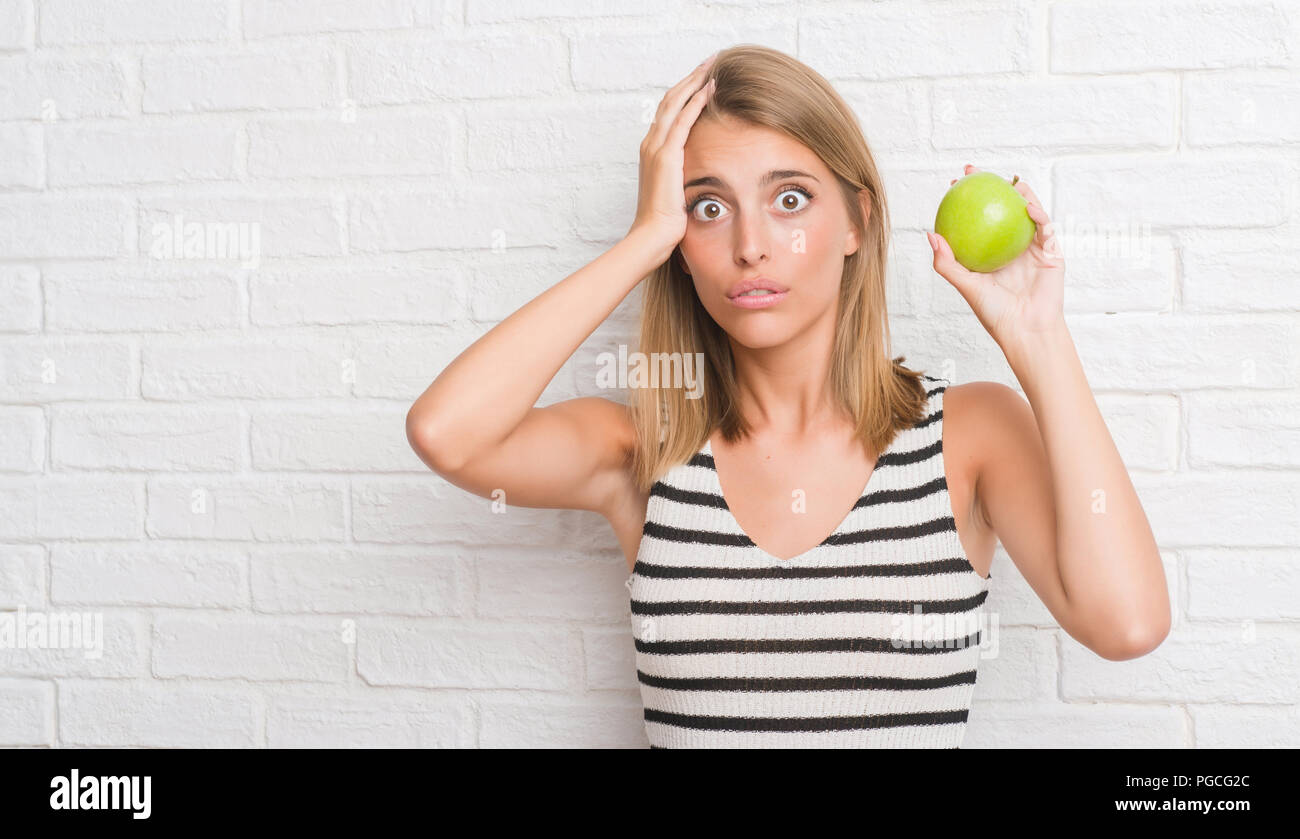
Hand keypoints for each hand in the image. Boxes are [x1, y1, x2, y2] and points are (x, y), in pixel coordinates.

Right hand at [626, 53, 716, 262]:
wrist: (651, 236)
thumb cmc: (664, 223)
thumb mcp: (676, 193)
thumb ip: (685, 177)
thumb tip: (701, 178)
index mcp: (652, 151)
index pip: (669, 113)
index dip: (685, 93)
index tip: (703, 79)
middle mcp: (651, 144)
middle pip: (671, 100)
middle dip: (691, 79)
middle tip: (710, 62)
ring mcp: (656, 147)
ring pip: (675, 102)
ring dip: (694, 82)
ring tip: (712, 66)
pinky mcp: (666, 155)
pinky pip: (683, 119)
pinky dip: (697, 101)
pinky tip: (711, 88)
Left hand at [928, 164, 1065, 347]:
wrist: (1027, 330)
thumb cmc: (995, 313)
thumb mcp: (966, 286)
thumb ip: (947, 263)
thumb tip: (930, 234)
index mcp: (990, 254)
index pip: (976, 220)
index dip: (965, 201)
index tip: (953, 185)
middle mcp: (1010, 248)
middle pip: (1001, 210)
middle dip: (990, 187)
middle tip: (975, 171)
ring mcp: (1032, 249)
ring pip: (1027, 214)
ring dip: (1019, 194)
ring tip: (1008, 180)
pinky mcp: (1052, 253)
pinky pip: (1045, 228)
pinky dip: (1038, 214)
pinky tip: (1027, 205)